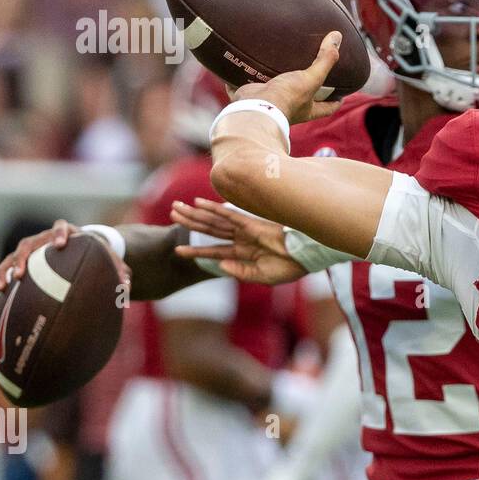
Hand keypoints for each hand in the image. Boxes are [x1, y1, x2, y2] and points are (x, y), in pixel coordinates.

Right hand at [0, 219, 130, 291]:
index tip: (59, 244)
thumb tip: (127, 292)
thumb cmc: (95, 254)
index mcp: (67, 233)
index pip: (61, 227)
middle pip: (30, 243)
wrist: (80, 249)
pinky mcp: (22, 261)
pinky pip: (7, 268)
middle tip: (22, 273)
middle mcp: (44, 239)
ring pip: (14, 256)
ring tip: (1, 286)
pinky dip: (1, 279)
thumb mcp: (108, 259)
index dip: (59, 233)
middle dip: (24, 257)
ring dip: (6, 270)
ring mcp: (31, 249)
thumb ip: (119, 272)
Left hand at [171, 197, 306, 283]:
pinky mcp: (251, 223)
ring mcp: (245, 230)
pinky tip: (198, 203)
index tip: (178, 250)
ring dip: (194, 214)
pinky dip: (213, 208)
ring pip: (214, 221)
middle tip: (171, 215)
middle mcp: (241, 239)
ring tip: (175, 209)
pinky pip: (228, 215)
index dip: (196, 250)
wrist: (307, 256)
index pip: (215, 251)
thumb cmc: (289, 268)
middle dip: (190, 223)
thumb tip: (220, 265)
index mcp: (244, 254)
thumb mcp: (263, 276)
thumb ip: (241, 272)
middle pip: (210, 230)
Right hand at [231, 31, 343, 124]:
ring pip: (274, 92)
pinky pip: (245, 85)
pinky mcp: (251, 96)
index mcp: (307, 109)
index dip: (336, 101)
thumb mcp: (310, 78)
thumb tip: (337, 37)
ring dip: (275, 80)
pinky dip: (242, 77)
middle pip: (302, 100)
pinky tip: (242, 64)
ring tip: (278, 63)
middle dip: (306, 90)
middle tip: (310, 74)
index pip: (327, 108)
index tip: (342, 94)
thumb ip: (324, 59)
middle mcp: (289, 108)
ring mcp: (269, 103)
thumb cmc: (286, 98)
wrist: (254, 108)